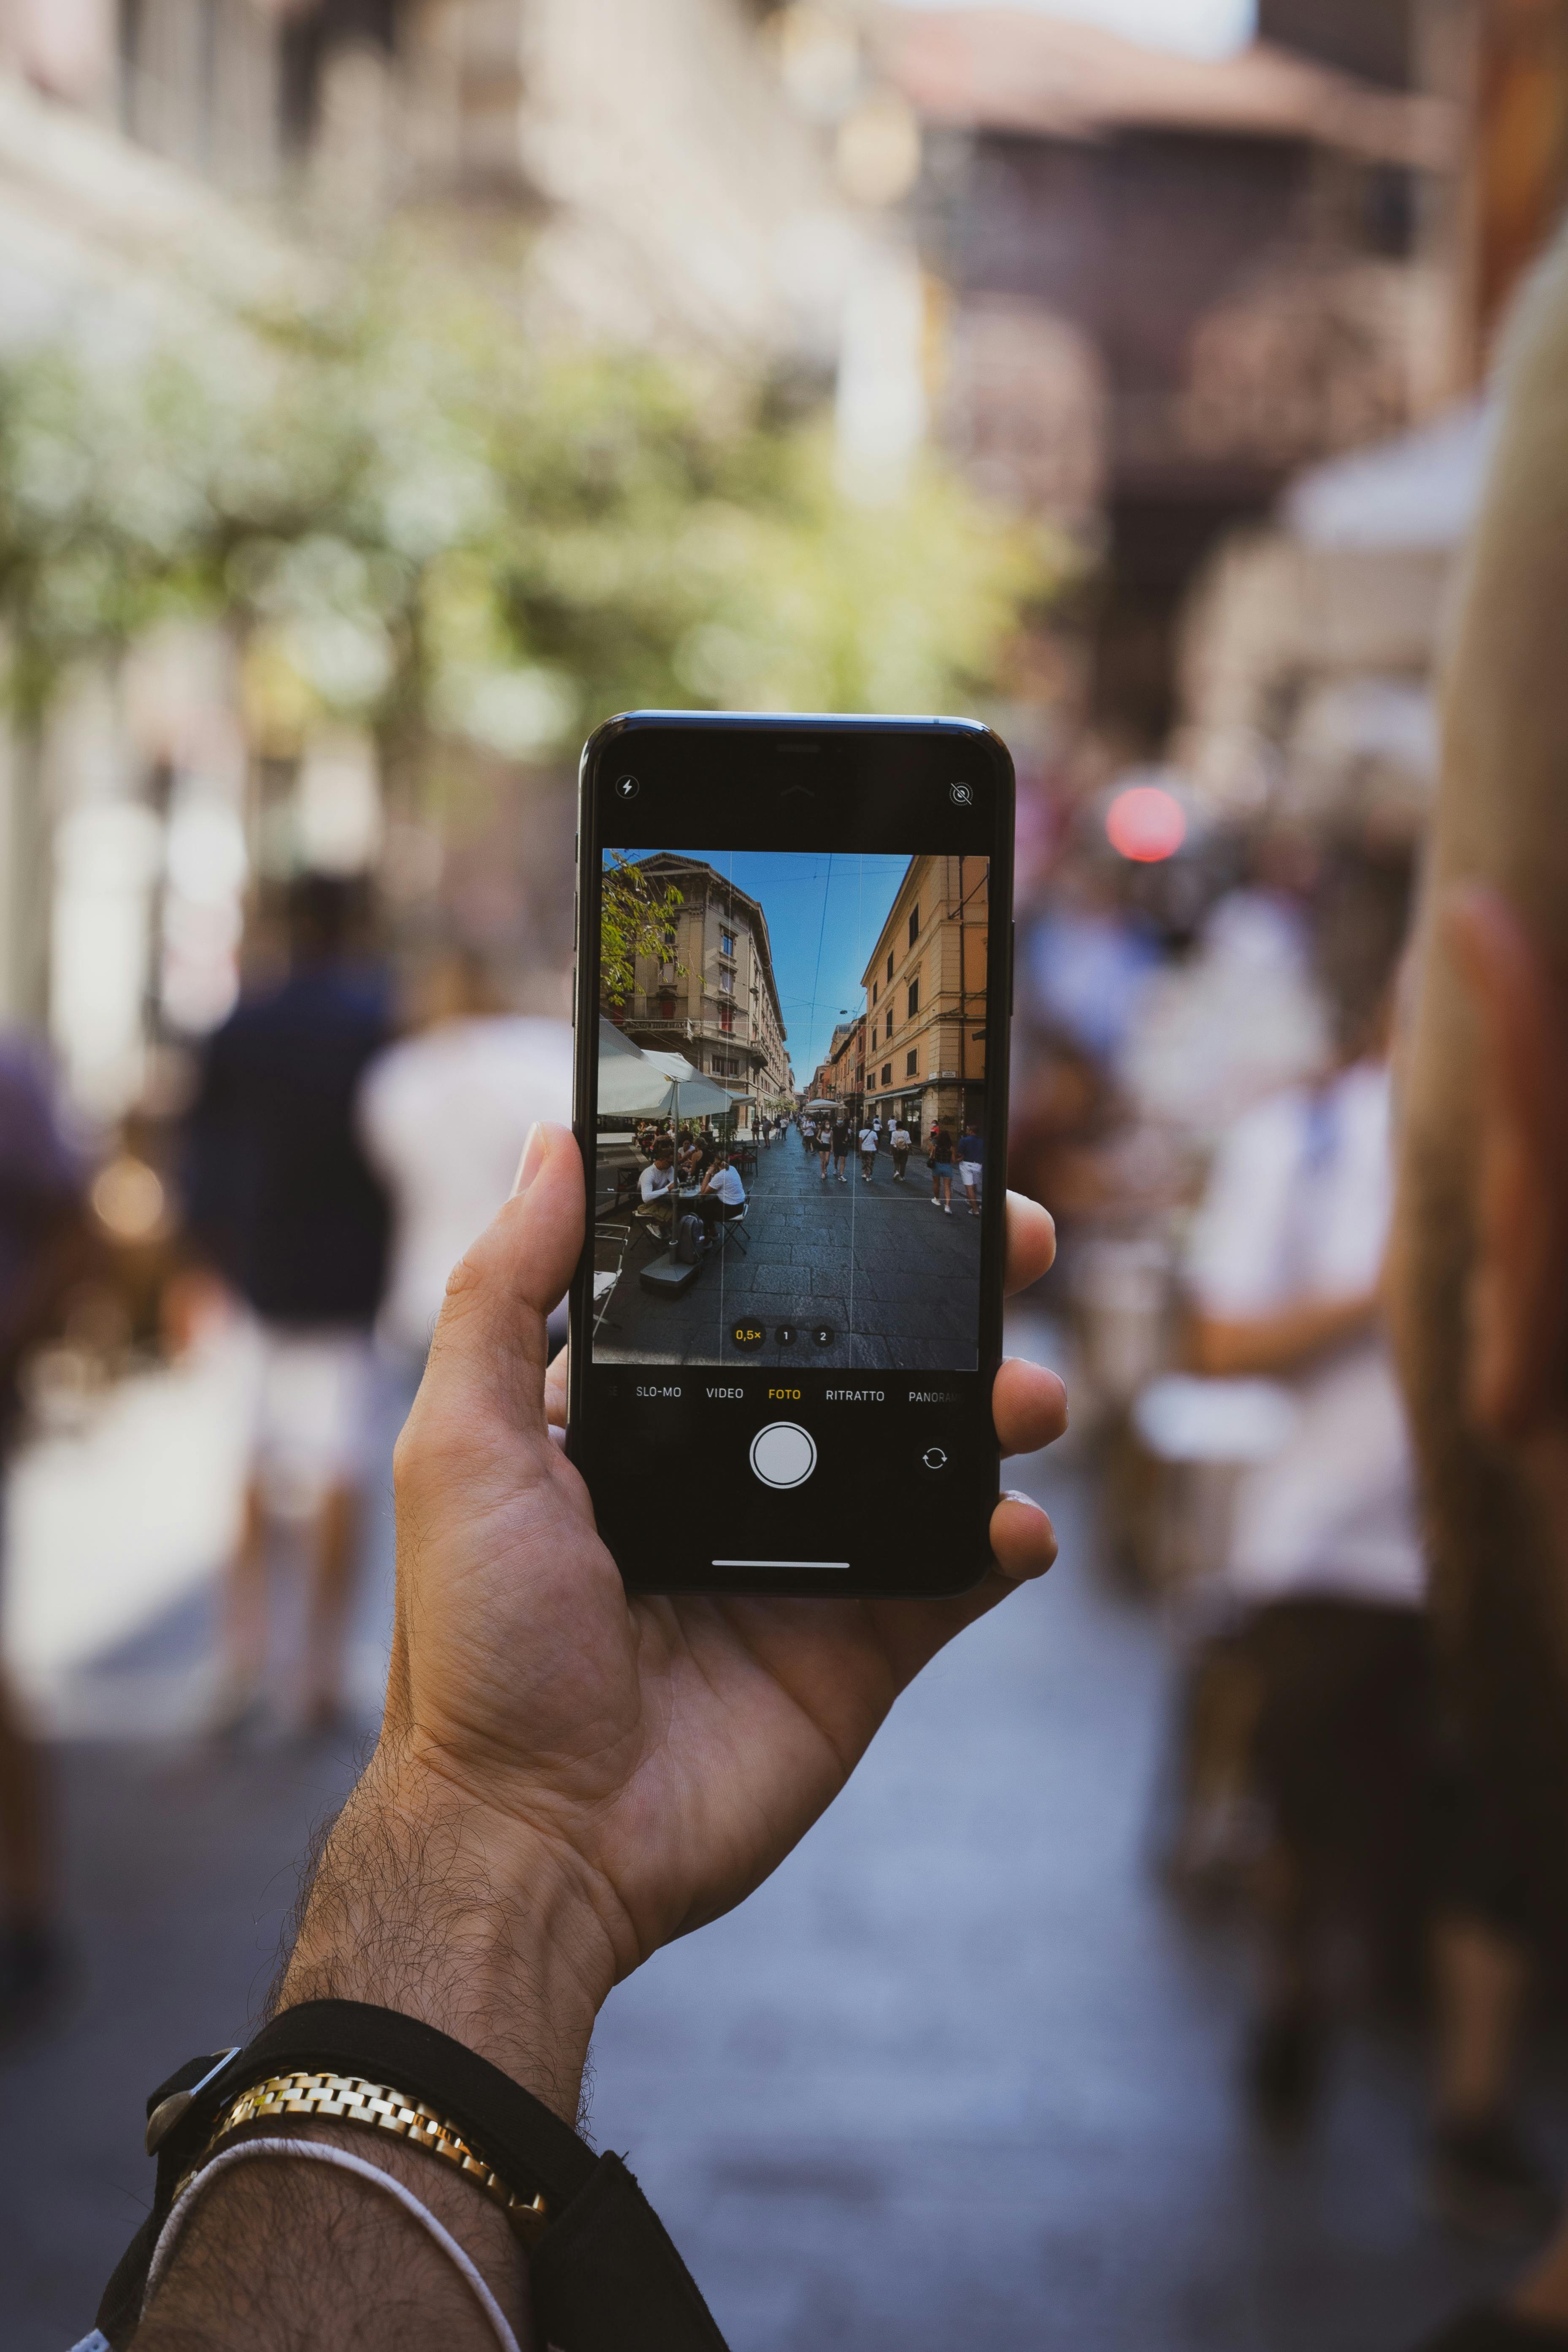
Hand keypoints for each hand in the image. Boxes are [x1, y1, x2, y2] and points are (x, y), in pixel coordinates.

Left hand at [283, 1125, 1064, 2115]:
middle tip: (1015, 1243)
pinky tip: (1017, 1522)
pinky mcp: (861, 1642)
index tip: (889, 1164)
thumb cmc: (479, 1645)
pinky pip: (958, 1571)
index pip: (748, 1296)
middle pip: (864, 1357)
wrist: (536, 1839)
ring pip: (928, 1449)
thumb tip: (548, 1146)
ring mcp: (804, 1556)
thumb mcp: (462, 1444)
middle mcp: (731, 1471)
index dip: (821, 1229)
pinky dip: (1004, 1538)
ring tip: (1029, 1395)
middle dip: (948, 1298)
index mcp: (642, 1417)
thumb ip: (504, 1293)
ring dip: (997, 1405)